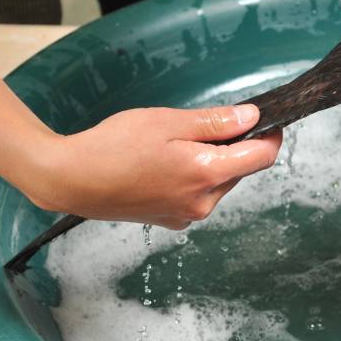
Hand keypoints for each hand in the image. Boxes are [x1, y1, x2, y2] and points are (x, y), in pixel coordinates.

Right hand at [26, 104, 280, 228]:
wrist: (70, 179)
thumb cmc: (113, 146)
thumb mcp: (168, 122)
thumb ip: (215, 122)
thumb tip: (252, 119)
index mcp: (206, 174)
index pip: (261, 158)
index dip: (270, 136)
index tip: (269, 120)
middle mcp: (203, 202)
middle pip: (240, 170)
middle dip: (234, 146)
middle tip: (206, 125)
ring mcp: (187, 215)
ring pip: (219, 182)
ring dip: (212, 162)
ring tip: (175, 144)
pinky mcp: (172, 220)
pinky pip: (198, 195)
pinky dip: (193, 177)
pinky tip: (165, 164)